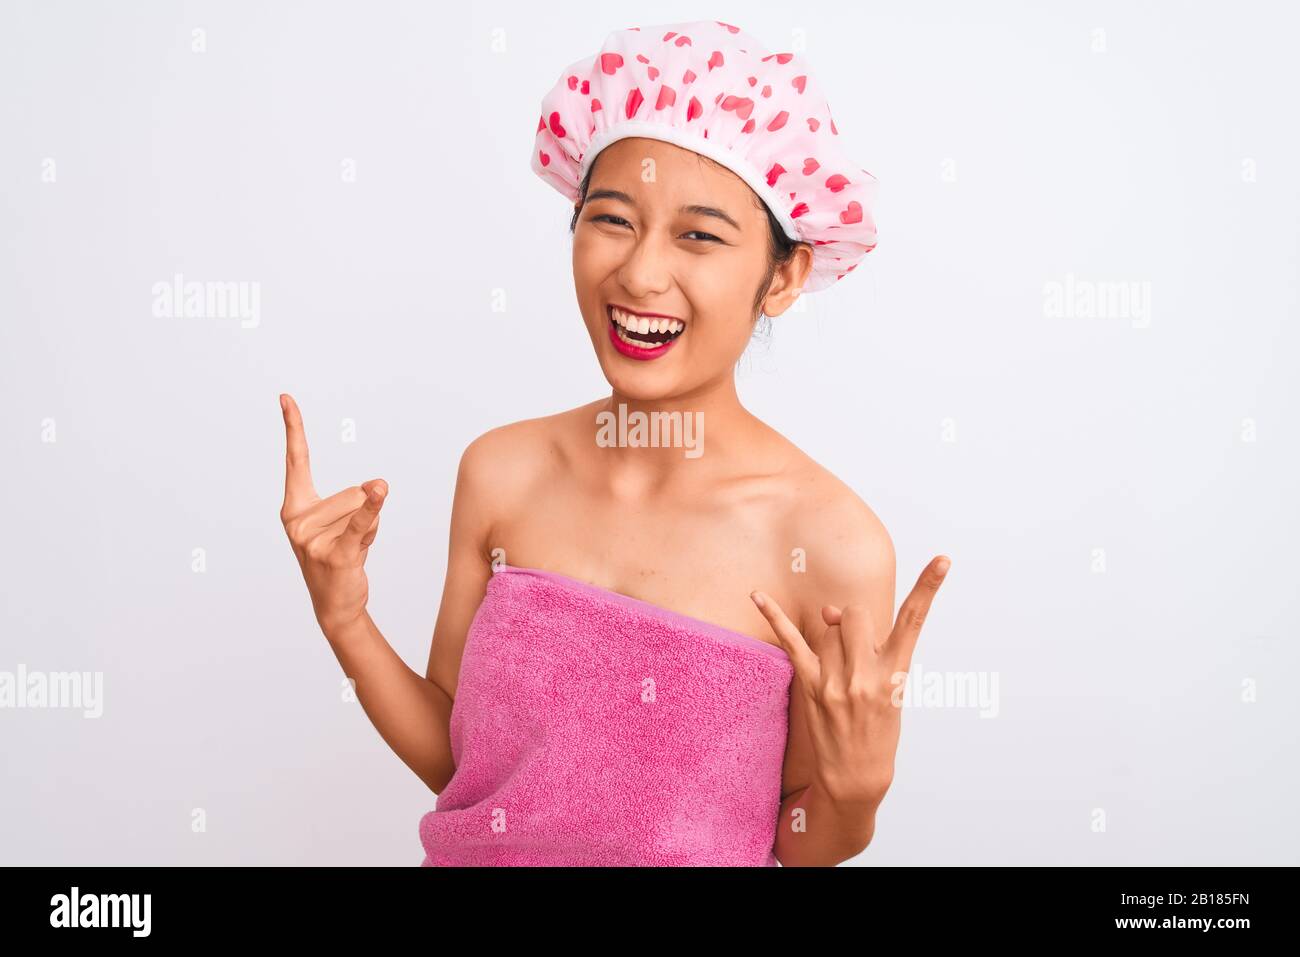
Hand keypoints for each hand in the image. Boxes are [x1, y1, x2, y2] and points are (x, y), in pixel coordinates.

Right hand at [278, 393, 387, 636]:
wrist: (335, 604)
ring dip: (370, 529)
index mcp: (294, 507)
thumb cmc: (339, 555)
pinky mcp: (334, 555)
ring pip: (363, 509)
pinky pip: (361, 524)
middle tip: (348, 541)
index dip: (293, 428)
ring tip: (353, 550)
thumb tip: (376, 488)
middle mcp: (297, 520)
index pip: (296, 459)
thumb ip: (354, 499)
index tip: (286, 397)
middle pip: (353, 493)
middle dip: (363, 515)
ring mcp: (312, 539)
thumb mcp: (343, 522)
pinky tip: (380, 492)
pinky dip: (373, 511)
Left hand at [750, 556, 950, 805]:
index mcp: (895, 674)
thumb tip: (830, 613)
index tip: (942, 560)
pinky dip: (773, 616)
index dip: (929, 587)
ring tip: (839, 672)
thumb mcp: (888, 689)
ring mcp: (837, 681)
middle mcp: (867, 675)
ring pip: (830, 628)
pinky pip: (790, 641)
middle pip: (856, 615)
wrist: (856, 777)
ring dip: (833, 638)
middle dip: (853, 622)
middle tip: (854, 652)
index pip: (915, 621)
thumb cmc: (877, 729)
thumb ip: (864, 646)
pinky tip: (758, 594)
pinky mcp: (812, 685)